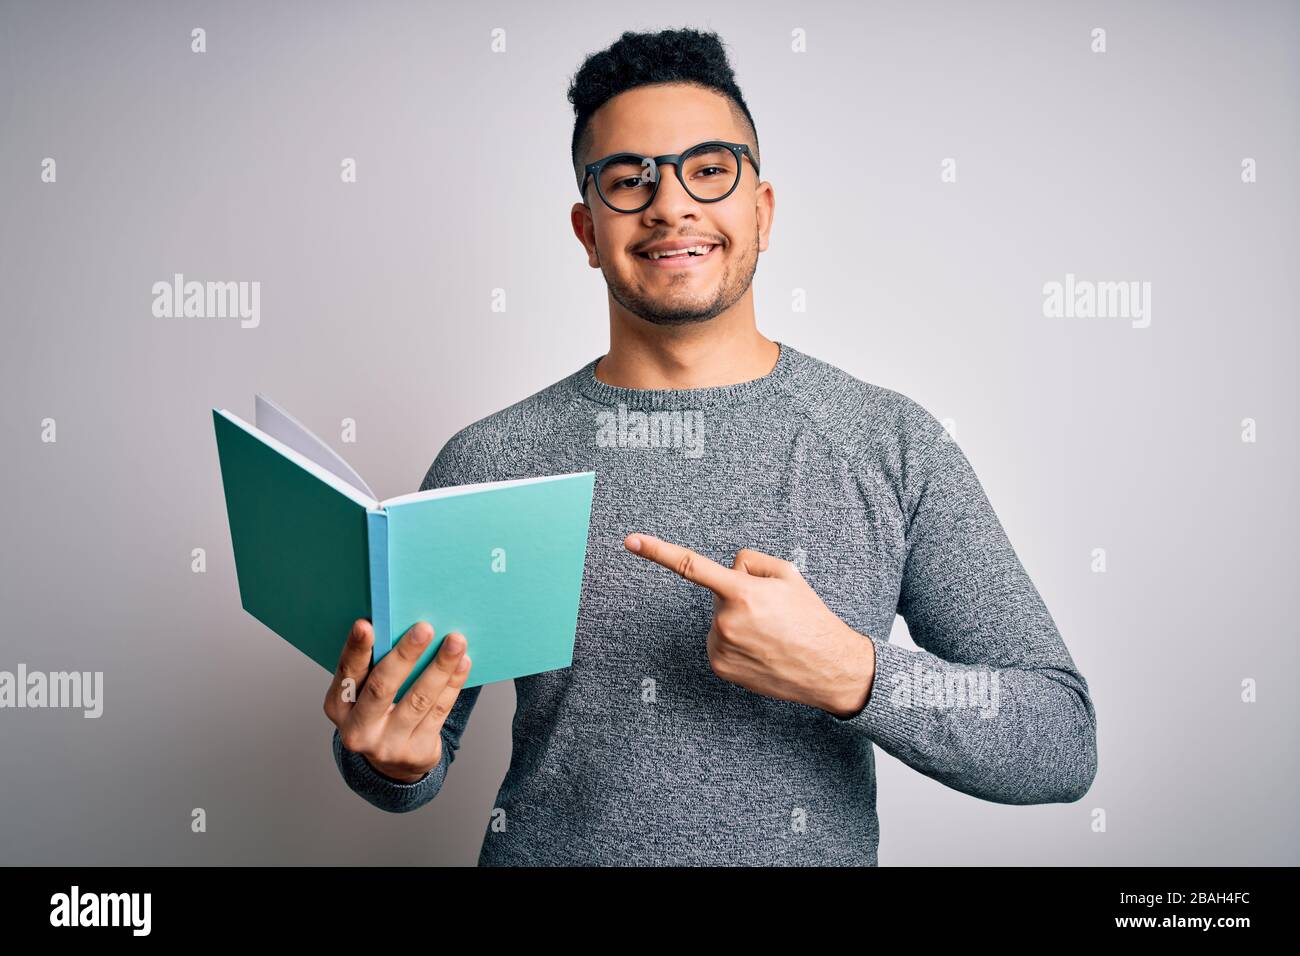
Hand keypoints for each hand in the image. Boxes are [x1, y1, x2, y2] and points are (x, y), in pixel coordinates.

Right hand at [323, 619, 472, 783]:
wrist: (394, 761)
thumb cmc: (379, 709)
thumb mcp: (364, 691)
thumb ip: (374, 664)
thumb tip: (399, 622)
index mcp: (339, 705)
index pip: (347, 672)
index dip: (356, 649)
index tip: (367, 624)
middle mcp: (357, 729)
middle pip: (382, 688)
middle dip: (405, 655)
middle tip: (424, 628)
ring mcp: (387, 744)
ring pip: (418, 699)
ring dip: (439, 667)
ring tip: (455, 641)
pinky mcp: (416, 751)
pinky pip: (439, 711)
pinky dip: (452, 684)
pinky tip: (462, 663)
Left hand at [623, 534, 875, 717]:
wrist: (828, 668)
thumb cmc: (810, 618)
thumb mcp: (787, 574)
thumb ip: (749, 561)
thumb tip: (727, 570)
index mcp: (741, 592)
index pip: (690, 565)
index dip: (657, 551)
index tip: (631, 541)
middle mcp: (725, 621)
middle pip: (720, 593)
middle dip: (740, 596)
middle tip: (773, 614)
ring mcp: (720, 647)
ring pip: (719, 619)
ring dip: (739, 621)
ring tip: (770, 634)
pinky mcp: (719, 667)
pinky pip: (718, 641)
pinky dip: (736, 642)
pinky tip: (761, 650)